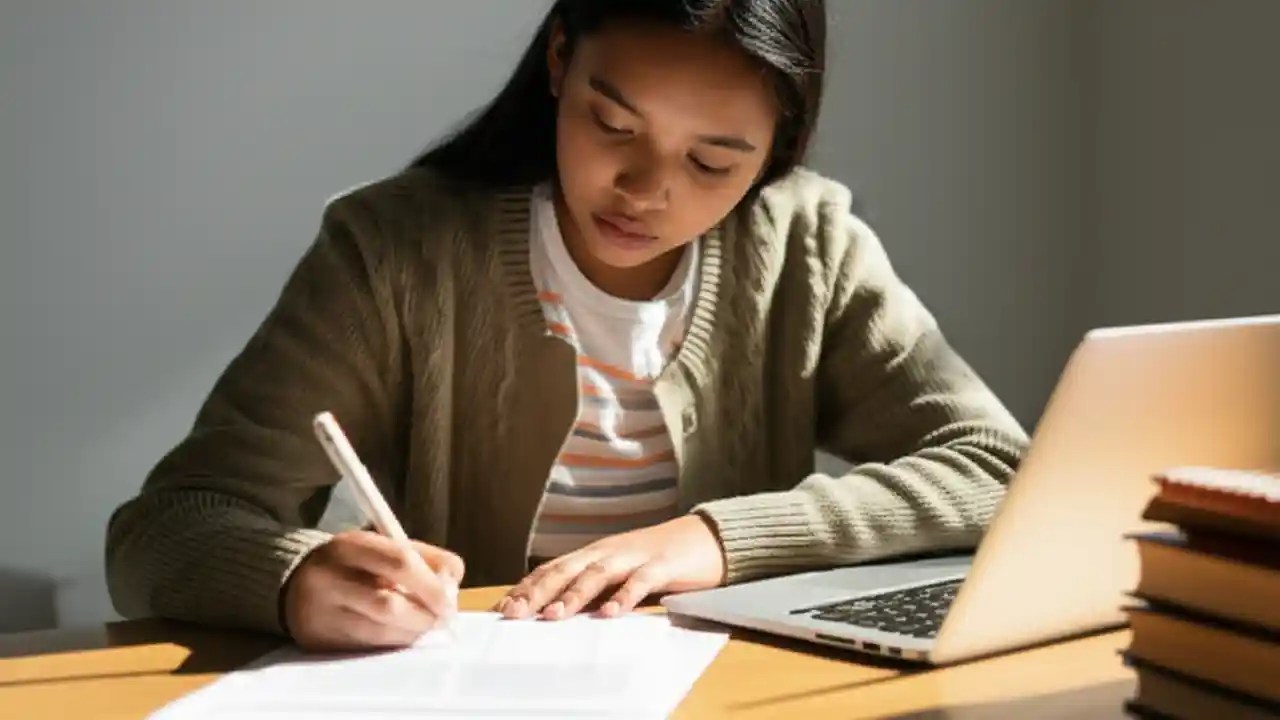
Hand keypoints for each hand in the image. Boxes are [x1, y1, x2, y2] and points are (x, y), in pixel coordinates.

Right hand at [282, 529, 464, 651]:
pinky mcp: (322, 643)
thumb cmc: (354, 565)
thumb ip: (425, 558)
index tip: (450, 598)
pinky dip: (395, 642)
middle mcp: (331, 579)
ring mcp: (323, 615)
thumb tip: (453, 583)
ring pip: (382, 632)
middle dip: (426, 615)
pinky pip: (371, 647)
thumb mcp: (383, 546)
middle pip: (391, 605)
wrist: (294, 586)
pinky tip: (401, 634)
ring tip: (424, 625)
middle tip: (444, 618)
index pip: (400, 561)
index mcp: (349, 545)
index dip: (432, 584)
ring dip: (414, 632)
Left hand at [497, 514, 725, 620]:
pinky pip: (641, 581)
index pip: (552, 569)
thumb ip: (591, 588)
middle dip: (538, 592)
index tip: (502, 608)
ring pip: (598, 574)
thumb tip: (554, 611)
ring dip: (574, 595)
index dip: (526, 587)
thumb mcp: (618, 572)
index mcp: (593, 553)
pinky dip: (625, 597)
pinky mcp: (662, 565)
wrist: (704, 538)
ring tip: (554, 615)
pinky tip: (611, 613)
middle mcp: (607, 551)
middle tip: (514, 613)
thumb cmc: (656, 560)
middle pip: (566, 569)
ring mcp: (634, 556)